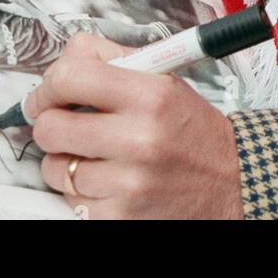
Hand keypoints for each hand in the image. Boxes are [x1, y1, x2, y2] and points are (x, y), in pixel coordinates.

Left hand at [24, 33, 243, 220]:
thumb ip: (111, 61)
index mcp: (150, 94)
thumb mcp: (163, 79)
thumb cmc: (190, 128)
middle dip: (50, 123)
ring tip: (91, 154)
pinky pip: (71, 201)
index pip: (70, 77)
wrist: (231, 180)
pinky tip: (104, 179)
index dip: (47, 85)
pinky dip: (80, 191)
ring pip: (54, 168)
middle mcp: (139, 138)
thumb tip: (62, 64)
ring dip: (64, 160)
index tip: (46, 93)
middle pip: (50, 127)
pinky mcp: (121, 217)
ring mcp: (129, 182)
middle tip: (62, 123)